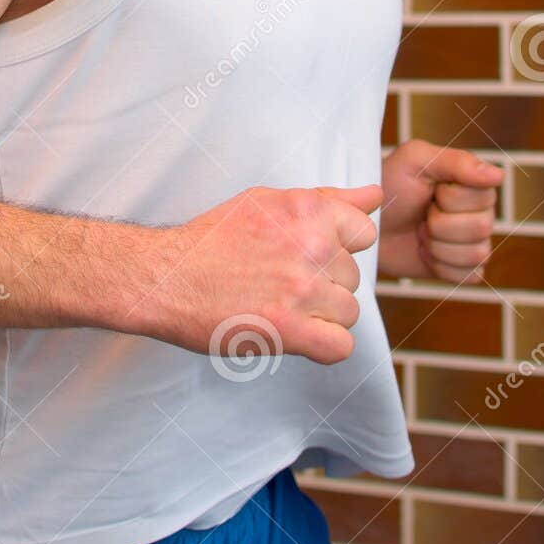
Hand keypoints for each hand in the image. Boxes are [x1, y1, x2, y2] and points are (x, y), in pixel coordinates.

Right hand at [149, 183, 384, 365]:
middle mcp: (312, 245)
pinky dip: (321, 346)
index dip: (338, 247)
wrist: (168, 276)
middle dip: (324, 282)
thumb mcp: (268, 202)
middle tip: (280, 281)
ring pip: (347, 312)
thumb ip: (327, 199)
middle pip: (353, 277)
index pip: (363, 233)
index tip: (307, 254)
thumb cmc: (213, 239)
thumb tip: (375, 196)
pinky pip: (340, 346)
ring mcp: (303, 289)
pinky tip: (293, 333)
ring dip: (320, 315)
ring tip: (280, 306)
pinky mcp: (290, 329)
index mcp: (309, 210)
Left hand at [377, 138, 502, 281]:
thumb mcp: (414, 160)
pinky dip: (440, 266)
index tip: (429, 190)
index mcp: (474, 183)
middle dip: (440, 223)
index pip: (483, 196)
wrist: (364, 225)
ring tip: (421, 232)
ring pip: (477, 254)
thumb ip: (456, 162)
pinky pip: (469, 276)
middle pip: (481, 227)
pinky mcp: (464, 269)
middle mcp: (481, 212)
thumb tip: (499, 175)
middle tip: (421, 214)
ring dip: (438, 245)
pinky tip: (424, 252)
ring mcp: (474, 242)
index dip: (449, 198)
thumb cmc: (388, 186)